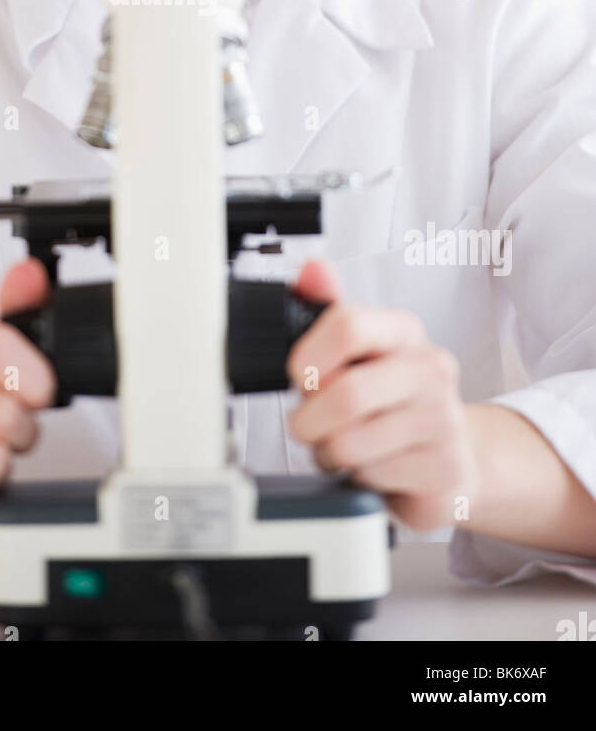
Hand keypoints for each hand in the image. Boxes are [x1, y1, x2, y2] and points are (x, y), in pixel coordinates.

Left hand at [285, 259, 478, 530]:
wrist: (450, 455)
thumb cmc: (388, 400)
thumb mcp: (356, 355)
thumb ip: (326, 311)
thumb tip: (311, 270)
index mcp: (403, 332)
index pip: (348, 326)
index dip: (307, 359)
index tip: (298, 376)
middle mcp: (431, 369)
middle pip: (346, 395)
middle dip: (309, 420)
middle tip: (309, 426)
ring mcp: (444, 420)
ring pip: (351, 443)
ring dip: (329, 453)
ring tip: (344, 447)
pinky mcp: (445, 469)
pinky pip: (372, 478)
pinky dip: (357, 479)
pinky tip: (372, 468)